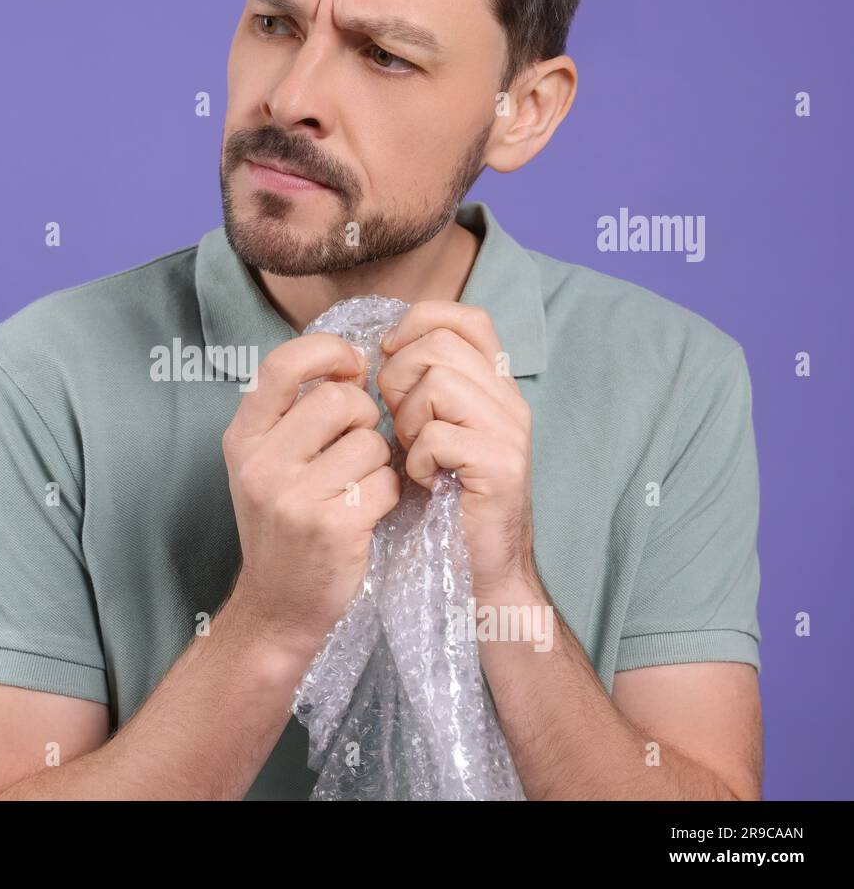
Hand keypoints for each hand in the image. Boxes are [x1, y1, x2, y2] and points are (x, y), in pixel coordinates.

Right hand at [222, 333, 401, 652]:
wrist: (277, 607)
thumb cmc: (283, 526)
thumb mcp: (265, 464)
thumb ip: (293, 414)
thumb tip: (351, 360)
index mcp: (243, 439)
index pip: (282, 363)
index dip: (328, 353)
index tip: (351, 367)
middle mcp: (260, 464)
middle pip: (339, 399)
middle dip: (365, 415)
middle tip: (359, 443)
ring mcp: (293, 497)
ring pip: (369, 442)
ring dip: (379, 461)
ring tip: (359, 484)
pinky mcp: (331, 527)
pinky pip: (385, 483)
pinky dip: (388, 494)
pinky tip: (368, 511)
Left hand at [377, 302, 536, 601]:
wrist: (481, 570)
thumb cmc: (444, 501)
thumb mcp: (428, 431)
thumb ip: (419, 388)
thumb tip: (379, 349)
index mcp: (493, 385)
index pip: (467, 318)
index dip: (420, 321)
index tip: (389, 354)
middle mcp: (508, 400)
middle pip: (439, 346)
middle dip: (399, 378)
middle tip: (399, 423)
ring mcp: (509, 432)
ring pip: (439, 383)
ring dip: (409, 419)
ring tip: (415, 452)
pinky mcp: (501, 466)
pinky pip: (440, 435)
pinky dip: (420, 460)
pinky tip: (426, 481)